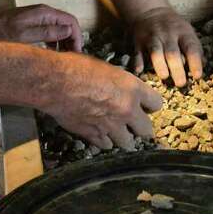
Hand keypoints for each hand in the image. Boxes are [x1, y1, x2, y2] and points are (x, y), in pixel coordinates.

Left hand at [0, 4, 82, 50]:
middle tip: (72, 58)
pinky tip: (52, 54)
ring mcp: (40, 18)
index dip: (77, 36)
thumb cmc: (2, 31)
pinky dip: (55, 43)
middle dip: (72, 41)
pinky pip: (51, 32)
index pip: (71, 21)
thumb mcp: (24, 35)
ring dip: (64, 43)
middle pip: (68, 25)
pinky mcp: (35, 24)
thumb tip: (68, 31)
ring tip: (64, 58)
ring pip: (60, 30)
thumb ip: (47, 32)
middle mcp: (45, 14)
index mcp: (45, 14)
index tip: (77, 52)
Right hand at [46, 54, 162, 149]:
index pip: (156, 104)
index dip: (151, 105)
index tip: (146, 106)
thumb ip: (121, 85)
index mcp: (133, 89)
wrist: (55, 82)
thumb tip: (124, 92)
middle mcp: (126, 110)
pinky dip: (105, 141)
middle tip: (134, 123)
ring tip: (116, 130)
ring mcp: (111, 126)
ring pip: (127, 143)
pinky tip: (100, 133)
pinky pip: (106, 145)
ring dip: (123, 137)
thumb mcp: (107, 70)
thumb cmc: (78, 68)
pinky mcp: (94, 136)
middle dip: (141, 127)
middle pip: (147, 130)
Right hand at [129, 5, 203, 86]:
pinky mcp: (139, 41)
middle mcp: (168, 35)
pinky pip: (138, 53)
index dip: (195, 62)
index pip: (191, 48)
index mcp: (183, 33)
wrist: (150, 10)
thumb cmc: (174, 27)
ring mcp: (152, 37)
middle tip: (180, 83)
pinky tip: (139, 71)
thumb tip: (203, 66)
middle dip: (177, 69)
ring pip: (156, 52)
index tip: (197, 76)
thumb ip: (195, 49)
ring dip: (159, 65)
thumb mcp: (187, 32)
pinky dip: (138, 62)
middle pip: (173, 53)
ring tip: (164, 76)